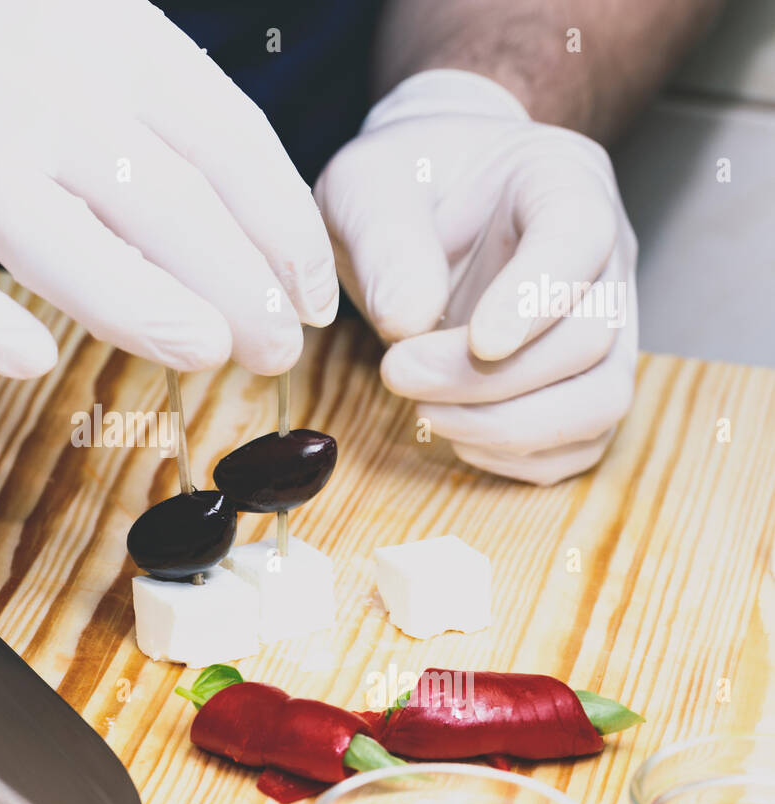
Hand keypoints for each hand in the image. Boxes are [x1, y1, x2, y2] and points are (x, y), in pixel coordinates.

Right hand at [0, 0, 338, 377]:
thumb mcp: (101, 52)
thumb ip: (179, 133)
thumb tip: (274, 262)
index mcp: (112, 44)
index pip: (228, 146)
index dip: (285, 235)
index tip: (312, 303)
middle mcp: (39, 92)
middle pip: (163, 199)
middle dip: (239, 286)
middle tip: (278, 351)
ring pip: (60, 243)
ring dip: (143, 306)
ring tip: (208, 355)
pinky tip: (34, 361)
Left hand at [314, 70, 636, 484]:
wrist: (421, 202)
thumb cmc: (402, 183)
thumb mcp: (368, 184)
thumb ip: (385, 239)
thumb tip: (407, 320)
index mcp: (560, 181)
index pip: (581, 237)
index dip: (537, 298)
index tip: (478, 342)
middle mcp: (601, 255)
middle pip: (590, 335)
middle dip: (491, 379)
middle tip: (399, 374)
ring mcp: (602, 323)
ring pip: (599, 399)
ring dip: (509, 427)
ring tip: (425, 413)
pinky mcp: (578, 381)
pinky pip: (580, 441)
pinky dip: (519, 455)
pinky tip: (454, 433)